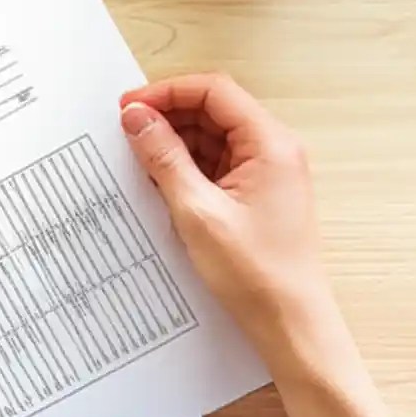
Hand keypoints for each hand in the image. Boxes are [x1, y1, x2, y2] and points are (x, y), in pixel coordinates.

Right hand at [121, 74, 390, 416]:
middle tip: (126, 132)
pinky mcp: (254, 193)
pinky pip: (214, 163)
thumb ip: (163, 157)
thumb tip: (136, 118)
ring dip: (173, 143)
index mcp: (270, 145)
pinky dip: (184, 166)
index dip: (167, 92)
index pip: (214, 92)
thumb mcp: (196, 210)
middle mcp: (273, 150)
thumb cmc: (256, 274)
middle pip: (212, 110)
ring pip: (211, 136)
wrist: (290, 324)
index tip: (129, 107)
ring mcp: (265, 172)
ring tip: (138, 161)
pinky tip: (158, 182)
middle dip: (167, 116)